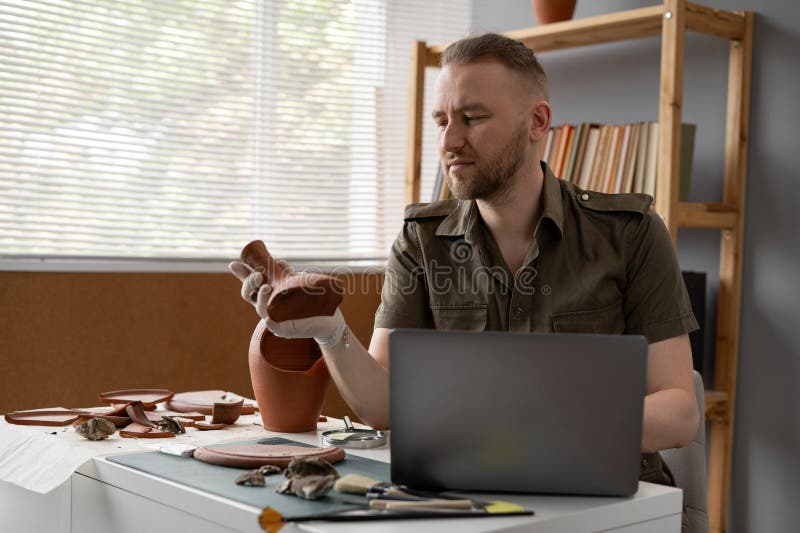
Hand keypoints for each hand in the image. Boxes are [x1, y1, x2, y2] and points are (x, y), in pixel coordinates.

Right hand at [228, 261, 345, 345]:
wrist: (330, 317)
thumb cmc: (312, 299)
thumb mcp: (298, 282)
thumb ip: (287, 273)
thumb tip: (277, 261)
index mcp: (268, 295)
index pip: (251, 284)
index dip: (242, 275)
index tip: (234, 264)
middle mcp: (268, 307)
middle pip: (249, 295)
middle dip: (249, 283)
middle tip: (258, 274)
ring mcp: (274, 319)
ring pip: (259, 308)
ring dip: (259, 296)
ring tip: (264, 285)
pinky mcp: (284, 330)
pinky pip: (272, 325)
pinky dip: (268, 318)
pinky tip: (267, 312)